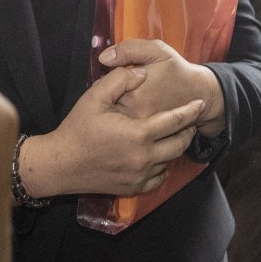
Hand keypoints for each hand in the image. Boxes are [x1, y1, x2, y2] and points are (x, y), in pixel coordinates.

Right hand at [18, 68, 204, 197]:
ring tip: (173, 134)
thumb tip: (142, 73)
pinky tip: (157, 155)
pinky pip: (158, 178)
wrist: (60, 165)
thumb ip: (120, 80)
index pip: (175, 121)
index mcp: (138, 135)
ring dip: (175, 147)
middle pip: (180, 144)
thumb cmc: (77, 129)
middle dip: (188, 130)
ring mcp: (140, 176)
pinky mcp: (133, 188)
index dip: (190, 111)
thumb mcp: (94, 97)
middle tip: (189, 120)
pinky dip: (163, 166)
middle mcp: (144, 158)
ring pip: (170, 161)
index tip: (200, 103)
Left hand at [100, 39, 226, 137]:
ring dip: (116, 107)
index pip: (104, 88)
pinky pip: (125, 124)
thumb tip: (103, 58)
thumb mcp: (156, 51)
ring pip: (114, 116)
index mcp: (134, 95)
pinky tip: (137, 107)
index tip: (122, 74)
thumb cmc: (177, 70)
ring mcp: (140, 129)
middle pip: (106, 104)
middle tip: (126, 86)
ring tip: (132, 97)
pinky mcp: (146, 135)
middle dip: (111, 93)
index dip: (110, 79)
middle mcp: (134, 117)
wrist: (200, 94)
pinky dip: (125, 116)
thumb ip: (128, 50)